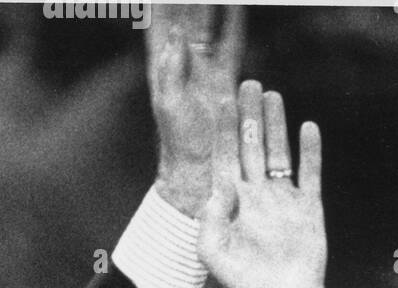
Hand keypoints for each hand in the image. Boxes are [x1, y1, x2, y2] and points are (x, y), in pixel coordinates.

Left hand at [147, 4, 243, 217]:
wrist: (200, 162)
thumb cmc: (178, 139)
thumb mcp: (170, 105)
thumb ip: (172, 70)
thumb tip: (174, 37)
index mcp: (163, 66)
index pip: (160, 25)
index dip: (160, 7)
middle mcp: (182, 61)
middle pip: (185, 16)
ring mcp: (204, 65)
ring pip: (208, 21)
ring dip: (210, 2)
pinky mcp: (224, 73)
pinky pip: (231, 39)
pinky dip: (234, 19)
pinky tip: (237, 2)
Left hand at [199, 81, 330, 287]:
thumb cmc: (242, 283)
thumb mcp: (213, 252)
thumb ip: (209, 219)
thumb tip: (217, 187)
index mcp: (231, 204)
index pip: (225, 159)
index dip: (223, 131)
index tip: (221, 103)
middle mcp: (255, 197)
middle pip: (250, 147)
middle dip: (248, 116)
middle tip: (247, 83)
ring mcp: (282, 201)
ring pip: (277, 153)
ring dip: (275, 125)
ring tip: (272, 95)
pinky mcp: (308, 208)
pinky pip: (310, 173)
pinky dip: (310, 151)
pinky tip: (307, 128)